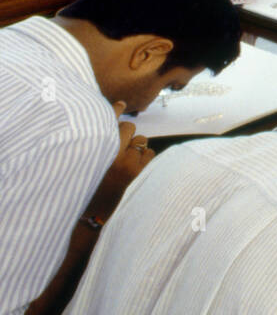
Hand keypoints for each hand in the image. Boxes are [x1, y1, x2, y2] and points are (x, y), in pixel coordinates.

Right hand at [85, 104, 154, 219]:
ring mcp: (126, 162)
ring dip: (137, 145)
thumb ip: (99, 139)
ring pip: (142, 140)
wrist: (92, 211)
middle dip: (127, 132)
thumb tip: (117, 113)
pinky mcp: (138, 172)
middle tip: (120, 144)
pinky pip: (151, 153)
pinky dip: (145, 156)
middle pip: (128, 127)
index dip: (115, 110)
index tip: (121, 103)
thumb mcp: (88, 159)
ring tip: (126, 158)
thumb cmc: (87, 182)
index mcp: (96, 147)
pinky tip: (135, 164)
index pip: (108, 120)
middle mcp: (110, 153)